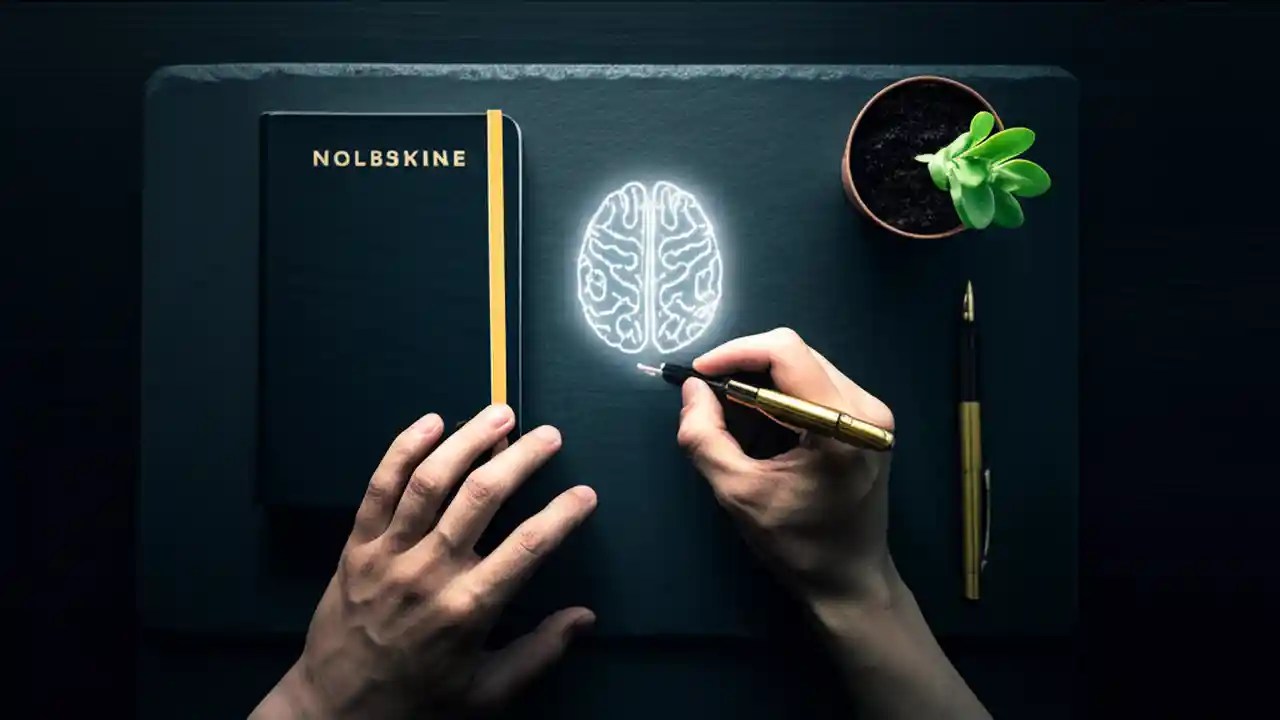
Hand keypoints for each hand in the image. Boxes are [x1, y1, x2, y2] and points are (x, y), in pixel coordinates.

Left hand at [251, 404, 597, 719]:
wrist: (336, 709)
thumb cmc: (419, 700)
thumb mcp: (487, 692)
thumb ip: (539, 652)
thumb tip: (586, 617)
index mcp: (468, 608)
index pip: (527, 546)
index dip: (562, 514)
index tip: (585, 493)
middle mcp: (429, 572)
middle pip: (481, 497)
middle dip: (520, 458)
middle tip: (548, 436)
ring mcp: (388, 553)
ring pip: (430, 481)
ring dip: (467, 439)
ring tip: (499, 415)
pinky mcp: (357, 544)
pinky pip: (380, 486)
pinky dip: (404, 448)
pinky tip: (432, 422)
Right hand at [678, 328, 989, 718]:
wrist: (850, 582)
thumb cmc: (797, 545)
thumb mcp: (738, 494)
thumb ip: (706, 438)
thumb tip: (692, 389)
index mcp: (841, 424)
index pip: (786, 352)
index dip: (735, 353)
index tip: (699, 375)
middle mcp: (865, 408)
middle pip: (795, 355)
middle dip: (745, 371)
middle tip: (709, 400)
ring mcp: (872, 413)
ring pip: (804, 368)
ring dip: (762, 387)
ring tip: (735, 422)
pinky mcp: (867, 422)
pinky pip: (815, 388)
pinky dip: (781, 400)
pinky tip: (764, 432)